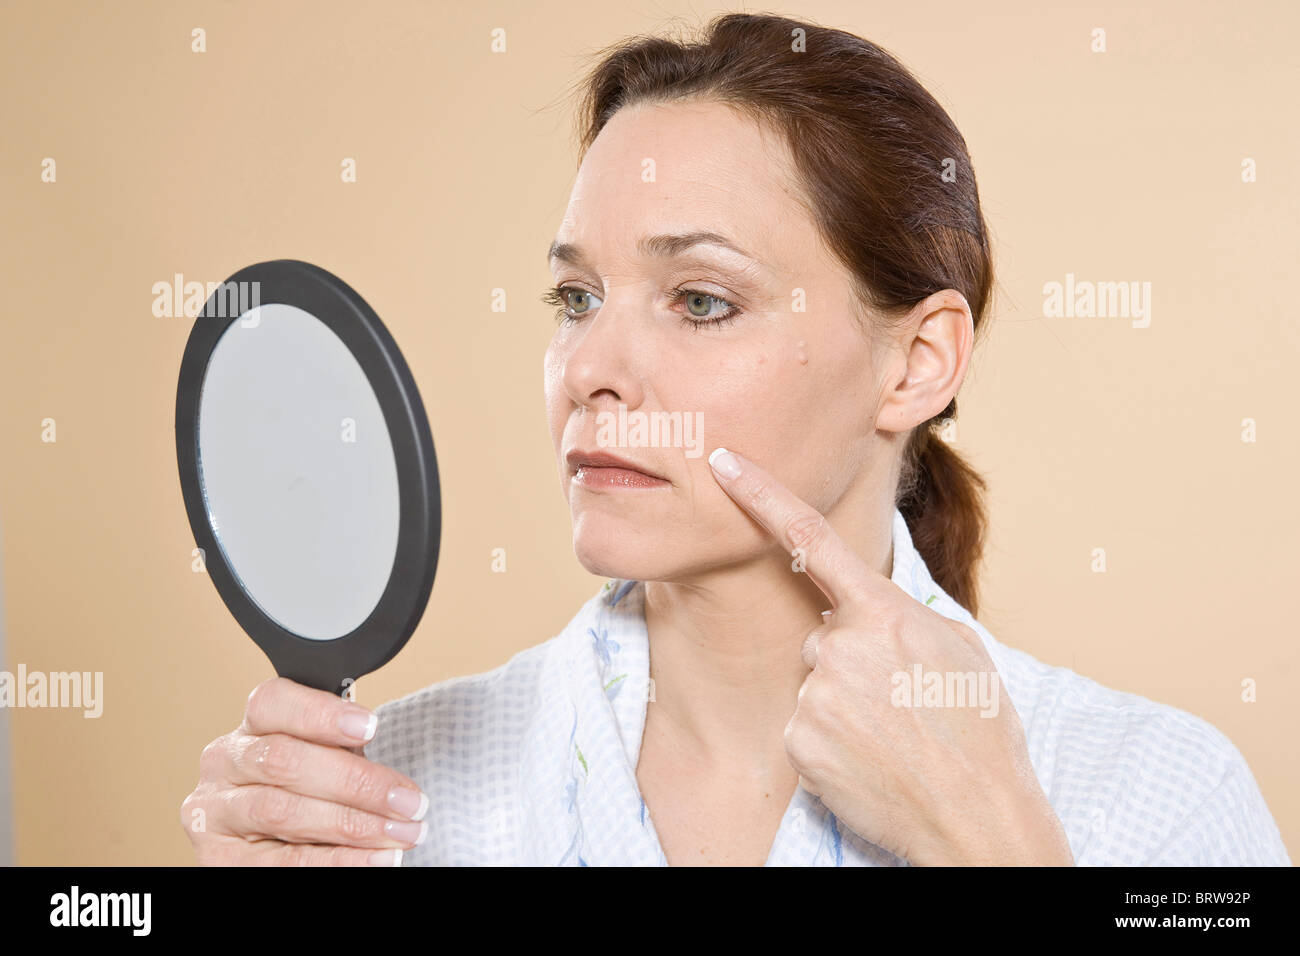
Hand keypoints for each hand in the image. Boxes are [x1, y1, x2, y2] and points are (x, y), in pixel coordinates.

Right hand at [180, 677, 428, 865]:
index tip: (371, 728)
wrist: (273, 842)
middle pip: (284, 760)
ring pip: (283, 811)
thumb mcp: (325, 760)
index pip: (273, 704)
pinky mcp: (221, 859)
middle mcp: (224, 763)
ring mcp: (216, 813)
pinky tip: (379, 858)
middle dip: (356, 781)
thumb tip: (392, 779)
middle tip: (409, 800)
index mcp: (250, 727)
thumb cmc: (309, 789)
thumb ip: (343, 752)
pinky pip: (285, 861)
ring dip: (354, 824)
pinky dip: (339, 860)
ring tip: (403, 832)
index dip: (321, 714)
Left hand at [708, 448, 1073, 865]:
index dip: (760, 494)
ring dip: (844, 703)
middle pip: (822, 636)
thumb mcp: (962, 649)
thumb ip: (907, 617)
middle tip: (900, 700)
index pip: (809, 538)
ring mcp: (815, 695)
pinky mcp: (799, 741)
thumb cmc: (980, 730)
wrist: (977, 816)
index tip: (724, 463)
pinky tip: (869, 759)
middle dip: (852, 660)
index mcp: (883, 612)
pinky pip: (805, 726)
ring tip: (893, 735)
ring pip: (815, 683)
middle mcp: (839, 646)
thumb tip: (871, 617)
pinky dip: (831, 741)